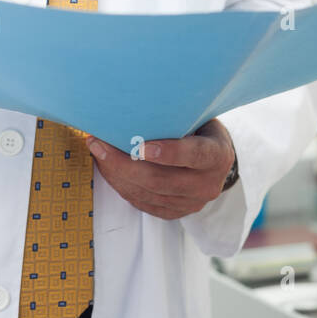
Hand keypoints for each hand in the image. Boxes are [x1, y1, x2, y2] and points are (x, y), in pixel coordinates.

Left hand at [87, 119, 235, 220]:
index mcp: (218, 156)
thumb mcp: (199, 118)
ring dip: (116, 175)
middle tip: (99, 145)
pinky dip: (122, 186)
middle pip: (160, 180)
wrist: (215, 160)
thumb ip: (177, 117)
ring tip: (98, 153)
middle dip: (124, 163)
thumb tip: (135, 104)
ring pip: (147, 194)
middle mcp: (207, 184)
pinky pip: (143, 203)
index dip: (168, 152)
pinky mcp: (175, 213)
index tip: (140, 146)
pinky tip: (108, 170)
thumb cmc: (201, 129)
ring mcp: (192, 202)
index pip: (194, 155)